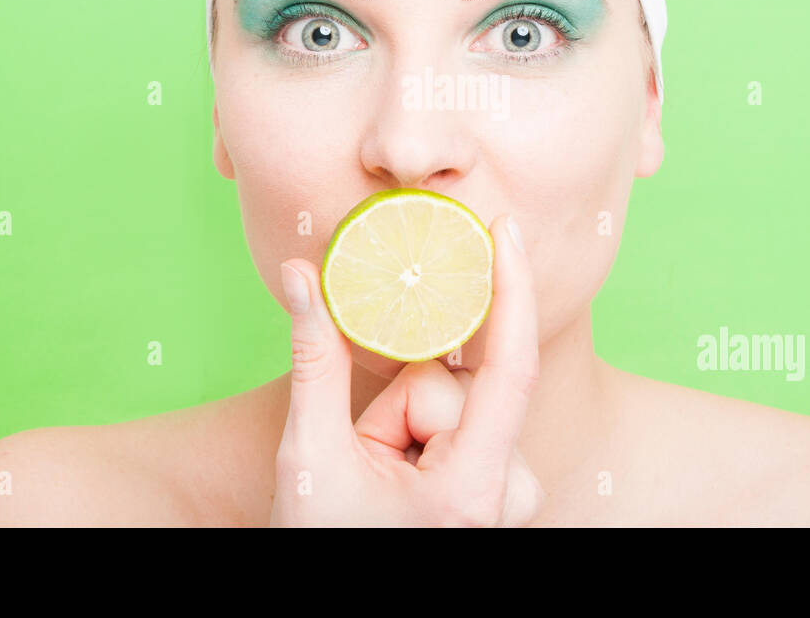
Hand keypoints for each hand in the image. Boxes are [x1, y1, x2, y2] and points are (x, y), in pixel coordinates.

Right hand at [269, 214, 544, 526]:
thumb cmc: (323, 545)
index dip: (513, 290)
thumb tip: (296, 274)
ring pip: (455, 402)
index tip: (507, 229)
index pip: (512, 367)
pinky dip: (420, 431)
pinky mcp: (499, 486)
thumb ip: (314, 360)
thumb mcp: (309, 457)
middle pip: (459, 386)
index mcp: (475, 488)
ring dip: (404, 423)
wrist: (330, 606)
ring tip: (377, 477)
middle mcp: (509, 489)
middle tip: (366, 457)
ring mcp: (507, 490)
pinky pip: (460, 421)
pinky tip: (398, 473)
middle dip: (400, 405)